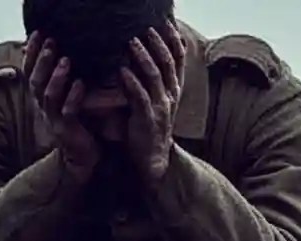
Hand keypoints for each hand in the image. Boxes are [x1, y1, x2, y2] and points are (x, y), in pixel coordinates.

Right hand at [24, 31, 98, 184]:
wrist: (81, 157)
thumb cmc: (77, 125)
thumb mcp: (65, 99)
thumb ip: (62, 81)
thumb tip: (65, 54)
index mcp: (41, 99)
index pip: (30, 72)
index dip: (31, 54)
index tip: (37, 33)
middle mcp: (43, 108)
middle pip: (35, 81)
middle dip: (42, 61)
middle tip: (51, 43)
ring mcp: (54, 119)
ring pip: (49, 95)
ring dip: (57, 76)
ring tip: (66, 59)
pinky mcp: (67, 130)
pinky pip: (68, 111)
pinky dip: (73, 97)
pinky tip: (80, 84)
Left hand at [120, 20, 186, 184]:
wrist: (153, 158)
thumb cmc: (150, 127)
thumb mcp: (155, 101)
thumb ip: (148, 81)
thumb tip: (138, 58)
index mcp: (174, 89)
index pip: (178, 60)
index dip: (174, 40)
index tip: (167, 23)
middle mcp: (171, 95)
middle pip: (168, 63)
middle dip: (158, 43)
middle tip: (146, 27)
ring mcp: (161, 107)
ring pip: (155, 76)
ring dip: (143, 57)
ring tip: (132, 41)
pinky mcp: (147, 118)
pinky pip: (140, 96)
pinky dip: (131, 82)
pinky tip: (122, 70)